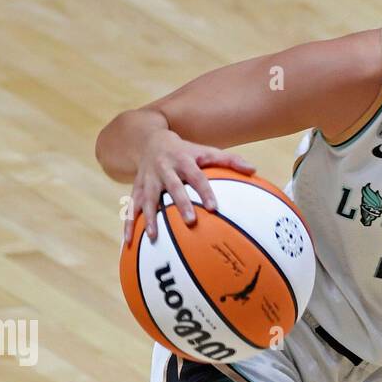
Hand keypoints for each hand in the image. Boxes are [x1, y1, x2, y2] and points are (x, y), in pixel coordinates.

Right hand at [125, 131, 254, 243]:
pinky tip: (127, 242)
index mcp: (183, 160)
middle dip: (180, 204)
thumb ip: (230, 160)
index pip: (197, 176)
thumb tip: (254, 170)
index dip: (204, 191)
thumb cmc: (184, 150)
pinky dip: (128, 224)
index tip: (214, 208)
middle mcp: (164, 169)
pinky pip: (130, 207)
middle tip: (189, 222)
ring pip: (148, 199)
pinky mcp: (136, 188)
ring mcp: (148, 179)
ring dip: (150, 217)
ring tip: (154, 237)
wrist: (148, 139)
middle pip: (173, 187)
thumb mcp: (205, 150)